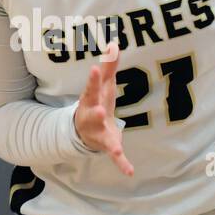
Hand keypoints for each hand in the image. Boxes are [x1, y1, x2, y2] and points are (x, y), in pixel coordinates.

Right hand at [73, 42, 134, 176]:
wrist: (85, 130)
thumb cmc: (96, 102)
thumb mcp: (103, 85)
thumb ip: (109, 65)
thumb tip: (114, 43)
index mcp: (91, 100)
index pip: (92, 88)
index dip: (93, 79)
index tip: (95, 69)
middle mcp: (92, 117)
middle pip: (92, 113)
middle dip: (95, 112)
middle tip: (100, 109)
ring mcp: (98, 133)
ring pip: (103, 138)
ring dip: (109, 142)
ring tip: (116, 148)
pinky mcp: (108, 145)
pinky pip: (114, 155)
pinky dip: (121, 163)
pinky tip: (130, 171)